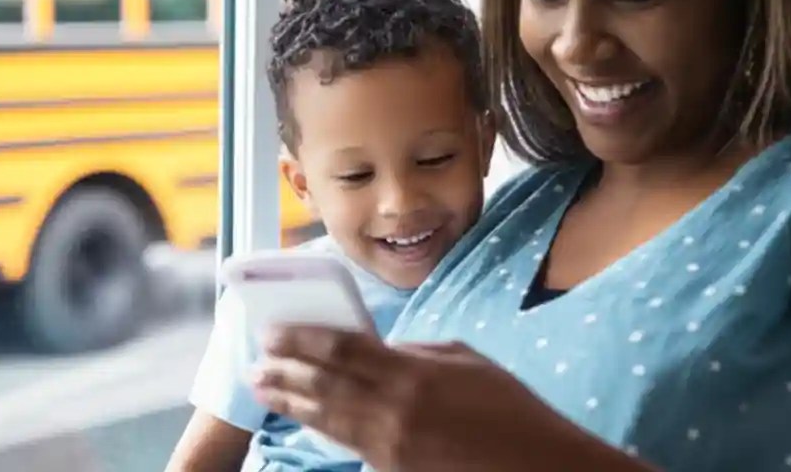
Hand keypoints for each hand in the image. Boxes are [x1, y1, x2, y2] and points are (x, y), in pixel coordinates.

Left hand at [252, 326, 647, 471]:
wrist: (535, 465)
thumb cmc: (508, 408)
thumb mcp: (465, 359)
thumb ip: (417, 351)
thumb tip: (381, 349)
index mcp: (412, 373)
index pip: (342, 350)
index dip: (303, 340)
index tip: (274, 332)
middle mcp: (393, 410)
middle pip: (324, 386)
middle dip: (286, 372)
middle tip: (256, 361)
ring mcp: (391, 446)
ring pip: (328, 419)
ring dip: (291, 403)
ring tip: (263, 390)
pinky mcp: (394, 470)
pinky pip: (348, 444)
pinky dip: (321, 429)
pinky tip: (303, 418)